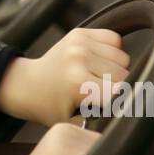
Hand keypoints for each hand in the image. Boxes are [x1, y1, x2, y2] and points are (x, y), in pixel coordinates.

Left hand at [0, 28, 130, 126]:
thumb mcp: (76, 122)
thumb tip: (124, 119)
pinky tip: (98, 61)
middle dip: (118, 86)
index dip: (121, 101)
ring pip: (122, 57)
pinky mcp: (80, 32)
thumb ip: (101, 120)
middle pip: (124, 73)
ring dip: (116, 68)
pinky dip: (112, 50)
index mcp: (78, 83)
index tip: (115, 106)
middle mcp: (79, 59)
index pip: (121, 91)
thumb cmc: (52, 106)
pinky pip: (114, 39)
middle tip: (99, 93)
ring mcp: (79, 43)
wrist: (29, 84)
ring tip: (97, 76)